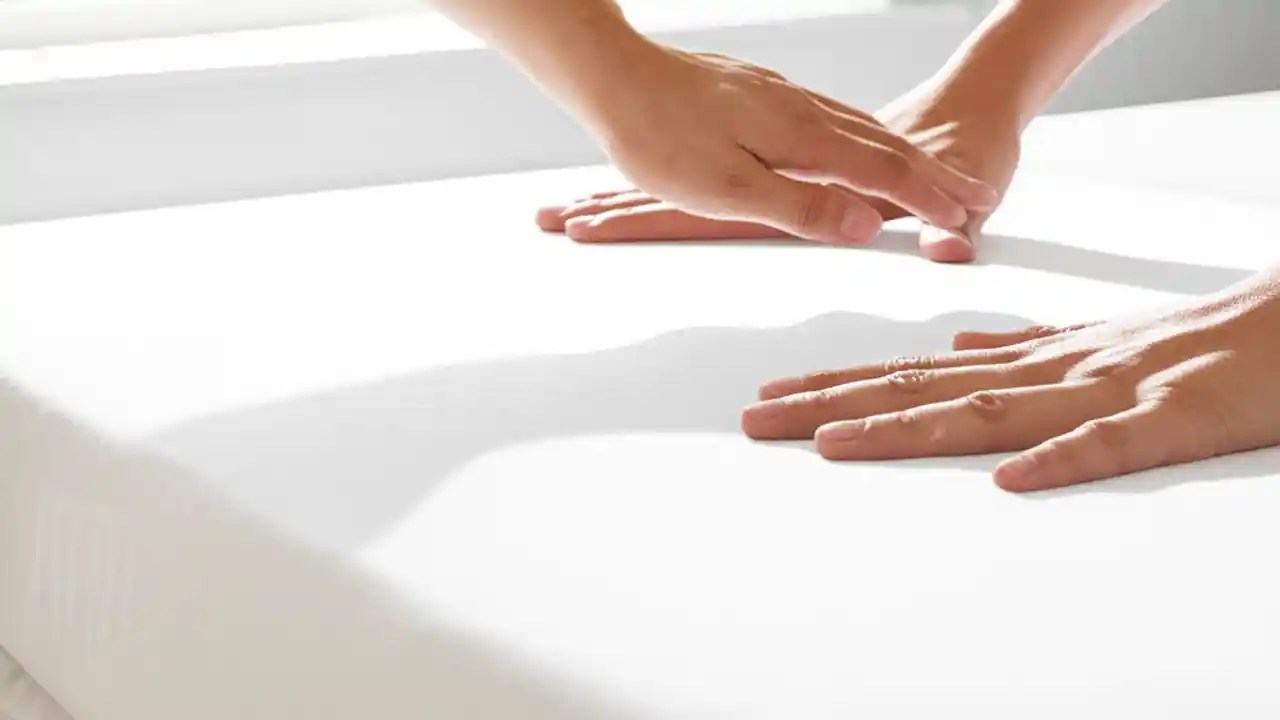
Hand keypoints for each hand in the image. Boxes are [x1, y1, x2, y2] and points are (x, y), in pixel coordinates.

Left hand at [536, 77, 1021, 262]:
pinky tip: (855, 143)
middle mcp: (801, 110)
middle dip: (932, 173)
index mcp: (802, 136)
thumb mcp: (727, 188)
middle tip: (976, 194)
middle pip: (885, 144)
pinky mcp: (761, 94)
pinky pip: (830, 118)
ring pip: (859, 127)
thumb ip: (799, 206)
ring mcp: (782, 98)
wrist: (615, 76)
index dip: (929, 197)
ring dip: (902, 154)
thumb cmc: (660, 138)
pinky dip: (861, 138)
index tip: (969, 216)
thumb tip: (866, 226)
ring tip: (933, 173)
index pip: (885, 171)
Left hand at [740, 268, 1279, 491]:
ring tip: (832, 443)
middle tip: (758, 420)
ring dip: (908, 426)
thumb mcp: (1091, 341)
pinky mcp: (1173, 418)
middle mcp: (1050, 370)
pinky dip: (1061, 458)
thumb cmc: (1192, 341)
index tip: (774, 397)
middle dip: (835, 405)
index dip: (840, 386)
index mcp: (1033, 359)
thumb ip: (1020, 347)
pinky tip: (1008, 479)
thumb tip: (954, 348)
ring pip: (992, 412)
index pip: (916, 373)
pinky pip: (1113, 444)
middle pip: (925, 390)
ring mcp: (1108, 391)